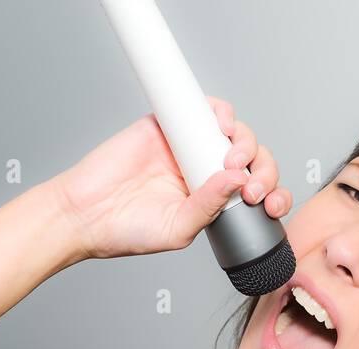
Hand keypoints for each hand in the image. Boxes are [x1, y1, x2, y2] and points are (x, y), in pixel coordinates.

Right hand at [51, 96, 291, 259]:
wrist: (85, 213)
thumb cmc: (127, 230)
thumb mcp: (179, 229)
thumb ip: (209, 207)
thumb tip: (239, 180)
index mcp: (214, 201)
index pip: (256, 191)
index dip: (273, 194)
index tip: (269, 205)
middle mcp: (205, 172)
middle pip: (251, 159)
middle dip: (263, 169)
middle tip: (251, 187)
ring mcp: (188, 146)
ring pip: (232, 132)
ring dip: (245, 141)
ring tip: (233, 158)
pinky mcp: (167, 125)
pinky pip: (201, 109)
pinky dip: (219, 112)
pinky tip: (222, 127)